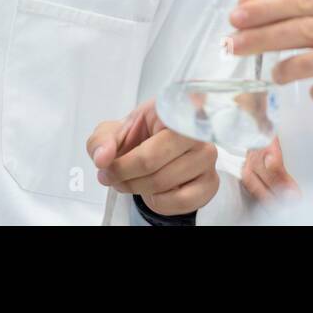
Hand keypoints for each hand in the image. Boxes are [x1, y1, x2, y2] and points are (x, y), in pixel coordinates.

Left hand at [86, 98, 219, 215]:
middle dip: (124, 176)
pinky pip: (180, 201)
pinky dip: (159, 202)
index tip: (106, 166)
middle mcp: (198, 131)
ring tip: (132, 181)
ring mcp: (207, 157)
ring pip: (163, 184)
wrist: (153, 151)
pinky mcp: (211, 182)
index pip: (151, 139)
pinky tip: (154, 191)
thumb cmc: (138, 137)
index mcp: (174, 109)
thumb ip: (102, 141)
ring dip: (138, 189)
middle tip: (111, 177)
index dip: (125, 160)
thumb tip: (104, 157)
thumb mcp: (113, 133)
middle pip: (152, 164)